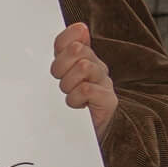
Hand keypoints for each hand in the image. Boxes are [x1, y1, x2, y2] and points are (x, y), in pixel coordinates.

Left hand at [52, 21, 117, 137]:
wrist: (86, 138)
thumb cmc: (73, 108)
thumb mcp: (62, 80)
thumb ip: (63, 55)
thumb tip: (78, 28)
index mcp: (86, 60)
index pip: (74, 39)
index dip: (64, 44)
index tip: (59, 56)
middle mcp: (97, 68)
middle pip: (77, 50)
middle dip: (61, 67)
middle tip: (61, 83)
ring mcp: (105, 83)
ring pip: (83, 67)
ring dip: (69, 84)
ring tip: (70, 96)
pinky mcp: (108, 101)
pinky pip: (87, 89)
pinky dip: (76, 98)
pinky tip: (77, 105)